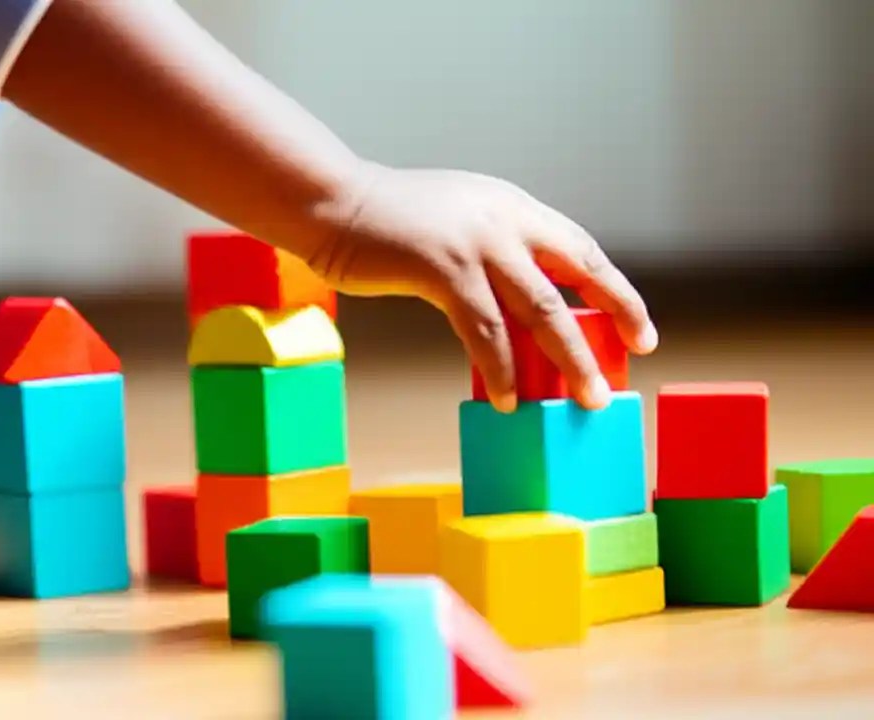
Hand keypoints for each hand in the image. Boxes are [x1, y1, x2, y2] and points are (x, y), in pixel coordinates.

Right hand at [307, 163, 657, 411]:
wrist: (332, 202)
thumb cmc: (384, 221)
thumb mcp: (453, 222)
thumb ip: (488, 252)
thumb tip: (513, 306)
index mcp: (511, 206)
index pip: (580, 248)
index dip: (614, 289)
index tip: (636, 326)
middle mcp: (505, 219)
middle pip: (579, 274)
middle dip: (615, 321)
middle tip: (627, 365)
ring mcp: (477, 242)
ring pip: (542, 310)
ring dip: (569, 359)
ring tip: (587, 397)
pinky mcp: (444, 268)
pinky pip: (485, 331)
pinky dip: (499, 369)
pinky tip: (506, 397)